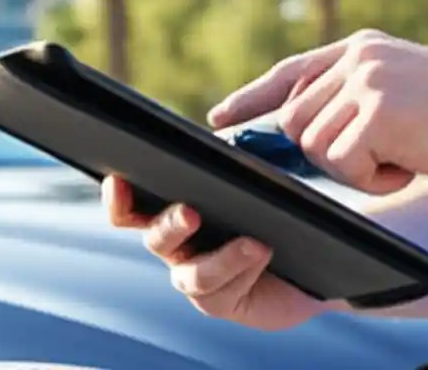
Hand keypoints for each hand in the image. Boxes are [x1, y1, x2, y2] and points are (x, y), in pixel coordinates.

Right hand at [102, 176, 328, 330]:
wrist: (309, 254)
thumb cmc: (275, 207)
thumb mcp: (253, 176)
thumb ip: (230, 156)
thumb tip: (220, 126)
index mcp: (173, 210)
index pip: (132, 207)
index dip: (118, 198)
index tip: (119, 180)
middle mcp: (177, 247)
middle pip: (156, 239)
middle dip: (171, 224)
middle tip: (191, 212)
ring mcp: (196, 278)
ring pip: (192, 275)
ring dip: (221, 259)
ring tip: (254, 243)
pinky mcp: (221, 301)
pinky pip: (221, 292)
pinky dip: (243, 271)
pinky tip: (263, 253)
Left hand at [209, 29, 427, 192]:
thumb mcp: (405, 93)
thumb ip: (357, 99)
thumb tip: (301, 132)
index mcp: (364, 48)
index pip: (291, 71)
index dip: (252, 97)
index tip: (221, 118)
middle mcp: (358, 58)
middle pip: (298, 123)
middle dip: (333, 154)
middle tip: (394, 153)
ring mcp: (365, 81)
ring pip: (317, 148)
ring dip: (360, 169)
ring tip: (412, 151)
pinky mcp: (377, 112)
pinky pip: (345, 167)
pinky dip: (379, 179)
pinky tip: (417, 160)